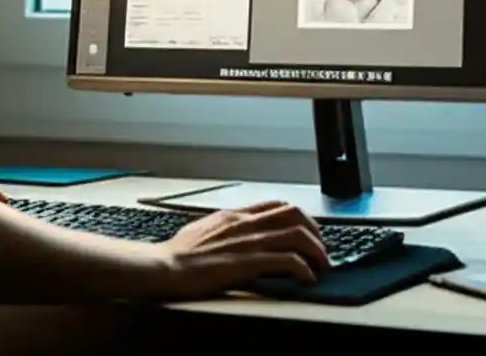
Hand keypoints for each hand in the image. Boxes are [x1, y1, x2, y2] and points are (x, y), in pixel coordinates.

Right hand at [154, 201, 329, 299]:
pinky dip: (304, 269)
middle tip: (320, 250)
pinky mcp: (248, 262)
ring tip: (321, 266)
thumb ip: (225, 228)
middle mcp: (245, 223)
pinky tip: (306, 279)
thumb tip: (236, 233)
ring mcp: (248, 241)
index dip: (300, 218)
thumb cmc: (178, 254)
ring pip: (297, 234)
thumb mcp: (204, 230)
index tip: (308, 233)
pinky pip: (288, 260)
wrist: (164, 267)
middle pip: (294, 214)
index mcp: (235, 215)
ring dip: (317, 251)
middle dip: (315, 231)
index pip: (277, 205)